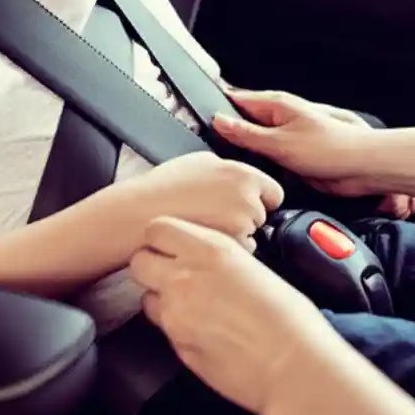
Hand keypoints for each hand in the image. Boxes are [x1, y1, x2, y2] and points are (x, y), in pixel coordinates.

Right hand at [120, 151, 284, 251]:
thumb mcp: (199, 160)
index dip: (260, 198)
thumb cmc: (164, 187)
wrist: (141, 214)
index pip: (273, 192)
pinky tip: (205, 240)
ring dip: (236, 235)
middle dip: (246, 217)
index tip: (246, 203)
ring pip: (251, 236)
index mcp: (243, 175)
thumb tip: (238, 174)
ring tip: (207, 227)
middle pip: (262, 215)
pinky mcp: (230, 247)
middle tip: (217, 215)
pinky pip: (239, 253)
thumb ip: (228, 167)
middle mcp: (248, 199)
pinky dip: (226, 250)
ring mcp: (241, 225)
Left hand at [129, 216, 341, 414]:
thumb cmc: (289, 320)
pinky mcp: (175, 343)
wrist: (292, 366)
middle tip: (173, 276)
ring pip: (146, 295)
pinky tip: (203, 332)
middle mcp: (186, 275)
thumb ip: (219, 261)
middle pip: (139, 260)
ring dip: (161, 299)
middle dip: (152, 267)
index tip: (173, 247)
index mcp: (212, 249)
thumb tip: (206, 262)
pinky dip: (175, 327)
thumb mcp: (255, 268)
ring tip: (193, 309)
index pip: (157, 228)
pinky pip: (162, 327)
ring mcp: (176, 311)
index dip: (162, 239)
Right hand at [214, 89, 414, 218]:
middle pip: (244, 122)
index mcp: (276, 105)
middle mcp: (281, 117)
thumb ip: (246, 134)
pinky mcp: (293, 155)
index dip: (218, 109)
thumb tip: (219, 121)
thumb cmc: (330, 149)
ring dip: (246, 151)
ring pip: (255, 142)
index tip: (198, 118)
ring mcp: (287, 136)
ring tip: (230, 161)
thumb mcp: (279, 143)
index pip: (237, 100)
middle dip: (229, 133)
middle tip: (210, 146)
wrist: (361, 168)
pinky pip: (268, 158)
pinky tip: (254, 172)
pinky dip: (261, 164)